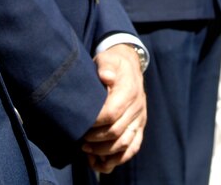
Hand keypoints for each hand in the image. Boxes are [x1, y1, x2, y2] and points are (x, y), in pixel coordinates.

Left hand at [83, 45, 145, 172]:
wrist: (130, 66)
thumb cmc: (114, 63)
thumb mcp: (108, 58)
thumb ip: (105, 65)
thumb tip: (105, 75)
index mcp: (129, 90)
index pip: (111, 113)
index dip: (94, 122)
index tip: (81, 124)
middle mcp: (137, 107)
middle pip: (117, 131)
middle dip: (96, 139)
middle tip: (80, 139)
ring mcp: (140, 119)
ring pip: (125, 143)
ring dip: (105, 151)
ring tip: (87, 150)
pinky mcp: (140, 127)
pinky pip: (133, 148)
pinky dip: (118, 159)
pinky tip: (102, 162)